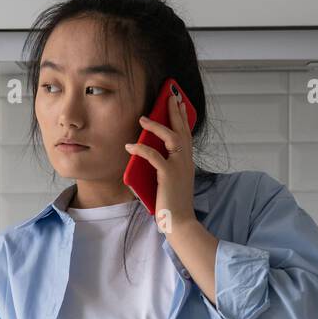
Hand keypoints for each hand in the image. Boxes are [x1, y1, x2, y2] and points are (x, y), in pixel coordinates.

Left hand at [124, 82, 196, 234]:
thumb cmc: (173, 204)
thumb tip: (150, 155)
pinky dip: (141, 149)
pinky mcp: (168, 175)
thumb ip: (165, 167)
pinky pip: (154, 156)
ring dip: (157, 126)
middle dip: (174, 111)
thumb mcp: (171, 181)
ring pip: (171, 138)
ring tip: (143, 118)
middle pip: (182, 130)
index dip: (182, 117)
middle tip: (168, 96)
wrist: (180, 222)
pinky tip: (130, 145)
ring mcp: (179, 167)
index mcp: (187, 161)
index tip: (178, 102)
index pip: (187, 134)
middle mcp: (186, 161)